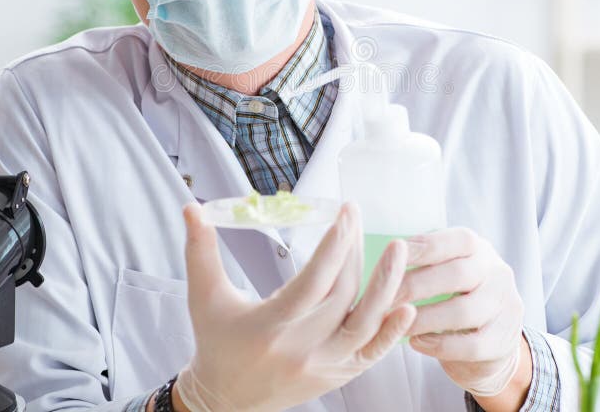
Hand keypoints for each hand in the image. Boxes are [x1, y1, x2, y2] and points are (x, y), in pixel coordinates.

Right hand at [174, 202, 416, 411]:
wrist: (225, 401)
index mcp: (268, 325)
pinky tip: (407, 305)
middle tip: (357, 215)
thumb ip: (199, 249)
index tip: (346, 213)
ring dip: (386, 285)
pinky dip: (392, 332)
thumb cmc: (215, 340)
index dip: (333, 246)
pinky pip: (372, 354)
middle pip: (341, 294)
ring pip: (365, 323)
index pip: (311, 282)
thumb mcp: (203, 295)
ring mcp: (323, 366)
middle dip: (354, 250)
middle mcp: (300, 348)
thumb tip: (191, 206)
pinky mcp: (337, 376)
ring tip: (399, 248)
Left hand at [394, 227, 526, 399]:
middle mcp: (498, 272)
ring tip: (397, 324)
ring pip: (463, 312)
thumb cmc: (456, 294)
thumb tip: (384, 257)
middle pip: (457, 275)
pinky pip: (471, 345)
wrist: (492, 338)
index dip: (422, 248)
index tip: (390, 258)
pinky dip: (439, 346)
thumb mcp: (447, 268)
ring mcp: (506, 306)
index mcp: (479, 248)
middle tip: (384, 298)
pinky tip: (416, 343)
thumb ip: (426, 260)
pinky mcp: (505, 340)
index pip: (455, 241)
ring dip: (423, 318)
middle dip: (415, 286)